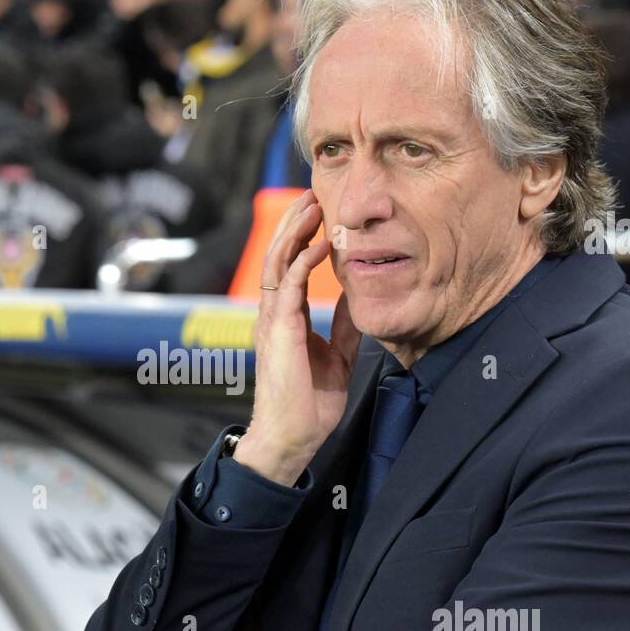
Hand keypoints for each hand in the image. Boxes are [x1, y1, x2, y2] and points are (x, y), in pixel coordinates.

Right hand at [233, 189, 361, 485]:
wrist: (293, 437)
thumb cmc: (309, 404)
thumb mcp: (337, 353)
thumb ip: (342, 324)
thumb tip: (358, 296)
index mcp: (284, 317)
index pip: (290, 265)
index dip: (303, 237)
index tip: (322, 213)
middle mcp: (273, 312)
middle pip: (279, 254)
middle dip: (296, 222)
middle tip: (315, 194)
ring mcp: (271, 319)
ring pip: (277, 261)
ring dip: (295, 231)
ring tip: (313, 204)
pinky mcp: (278, 330)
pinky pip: (288, 285)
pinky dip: (303, 262)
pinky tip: (321, 244)